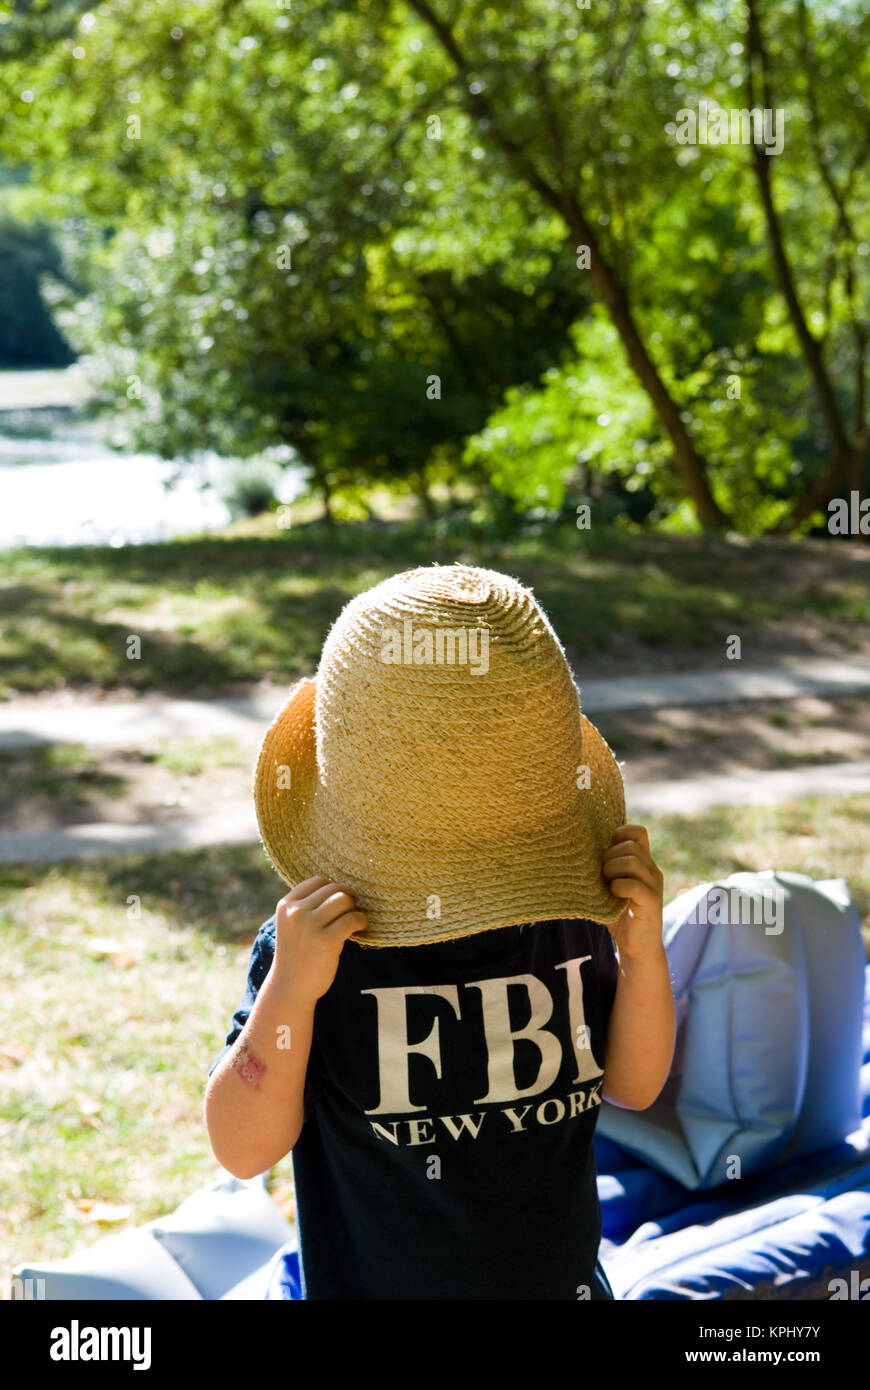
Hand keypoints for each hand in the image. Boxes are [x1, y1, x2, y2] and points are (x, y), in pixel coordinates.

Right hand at [273, 876, 367, 1000]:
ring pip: (343, 900)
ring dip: (354, 909)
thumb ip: (308, 905)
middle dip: (347, 898)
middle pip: (334, 889)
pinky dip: (361, 921)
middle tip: (351, 912)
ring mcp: (310, 926)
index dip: (334, 888)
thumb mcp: (293, 924)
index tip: (340, 901)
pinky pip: (352, 918)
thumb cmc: (298, 953)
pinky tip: (360, 928)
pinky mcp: (326, 941)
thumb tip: (342, 887)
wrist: (291, 987)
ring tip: (354, 920)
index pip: (318, 881)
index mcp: (287, 905)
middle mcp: (296, 912)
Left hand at [601, 825, 663, 960]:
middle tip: (602, 875)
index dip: (619, 834)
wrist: (637, 947)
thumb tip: (578, 848)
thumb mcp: (611, 885)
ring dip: (612, 870)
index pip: (638, 832)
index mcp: (643, 862)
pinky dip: (618, 887)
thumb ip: (605, 867)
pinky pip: (634, 885)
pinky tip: (614, 896)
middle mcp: (652, 870)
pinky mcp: (652, 902)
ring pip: (633, 861)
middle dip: (610, 856)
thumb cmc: (619, 914)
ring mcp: (654, 885)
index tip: (605, 851)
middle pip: (631, 845)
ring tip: (607, 884)